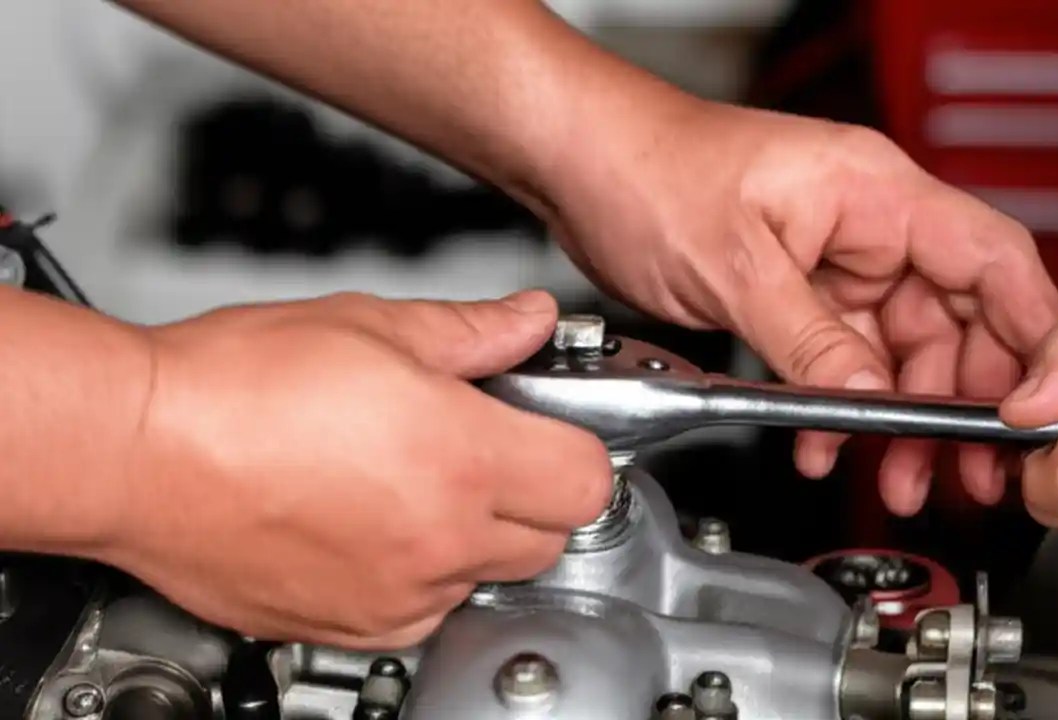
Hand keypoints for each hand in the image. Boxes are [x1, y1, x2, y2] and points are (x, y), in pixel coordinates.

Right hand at [104, 290, 611, 648]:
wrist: (136, 449)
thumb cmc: (233, 386)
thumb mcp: (372, 325)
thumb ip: (473, 332)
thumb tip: (528, 323)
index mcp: (462, 460)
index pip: (588, 480)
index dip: (577, 447)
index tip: (552, 429)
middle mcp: (439, 540)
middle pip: (550, 538)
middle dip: (531, 493)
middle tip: (482, 448)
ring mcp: (395, 593)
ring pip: (487, 577)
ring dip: (474, 537)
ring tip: (413, 482)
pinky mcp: (348, 624)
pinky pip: (424, 613)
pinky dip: (421, 577)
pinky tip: (374, 524)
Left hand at [550, 100, 1057, 513]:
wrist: (581, 167)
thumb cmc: (649, 170)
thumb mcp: (736, 266)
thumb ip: (811, 339)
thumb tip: (871, 396)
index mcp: (875, 193)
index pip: (989, 259)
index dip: (1030, 335)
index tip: (1039, 402)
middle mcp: (868, 224)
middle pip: (955, 318)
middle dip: (958, 403)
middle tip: (962, 470)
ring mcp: (837, 259)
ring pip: (900, 350)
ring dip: (898, 420)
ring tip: (900, 478)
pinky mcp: (801, 290)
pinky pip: (844, 357)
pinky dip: (843, 407)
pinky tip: (827, 447)